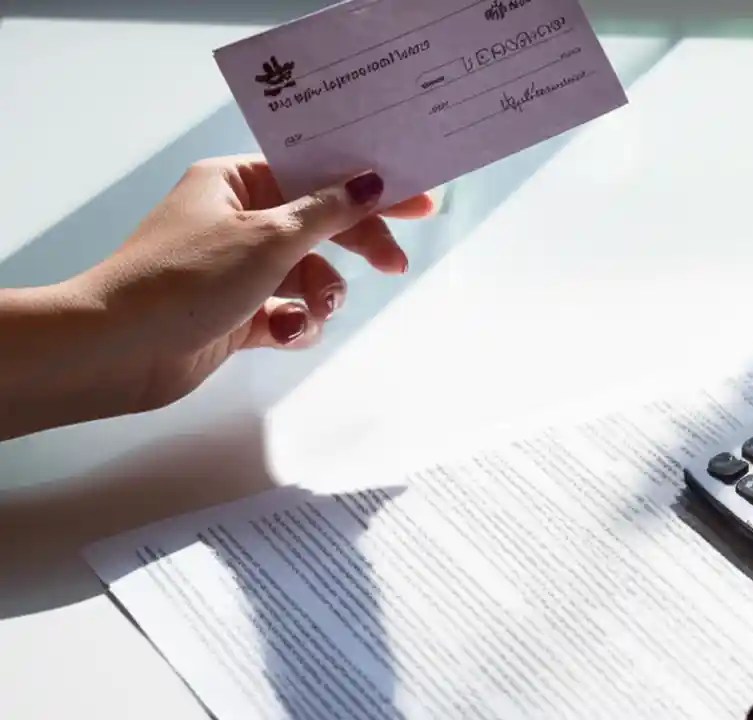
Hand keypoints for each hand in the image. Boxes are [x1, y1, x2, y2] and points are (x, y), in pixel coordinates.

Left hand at [72, 155, 435, 411]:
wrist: (117, 349)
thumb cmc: (188, 277)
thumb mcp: (268, 236)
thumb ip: (328, 212)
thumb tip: (370, 183)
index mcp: (236, 181)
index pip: (315, 173)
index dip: (367, 187)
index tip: (417, 201)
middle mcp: (237, 218)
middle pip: (319, 224)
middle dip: (355, 247)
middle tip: (396, 265)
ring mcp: (237, 268)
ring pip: (308, 274)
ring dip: (320, 295)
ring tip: (311, 312)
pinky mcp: (236, 313)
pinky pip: (287, 310)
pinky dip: (293, 323)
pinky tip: (282, 334)